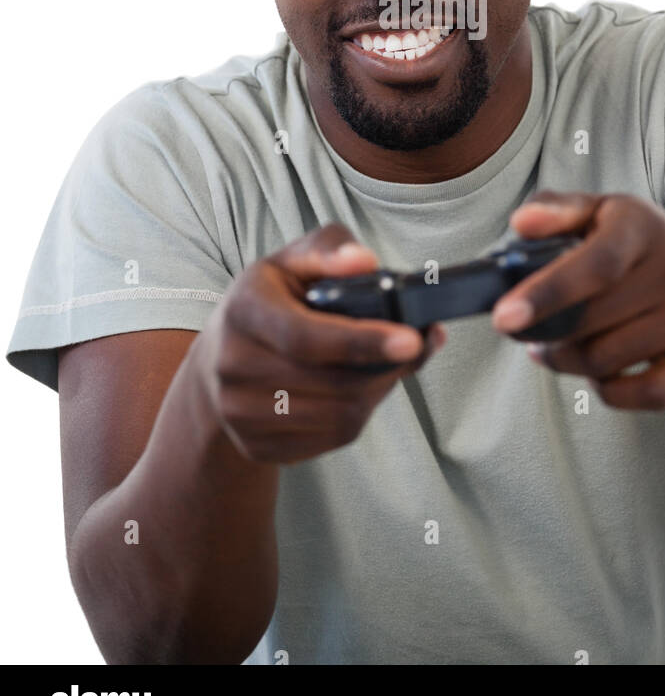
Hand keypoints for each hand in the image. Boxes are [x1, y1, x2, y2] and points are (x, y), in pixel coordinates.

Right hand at [195, 223, 445, 463]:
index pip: (306, 337)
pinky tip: (359, 390)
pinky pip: (331, 440)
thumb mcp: (293, 260)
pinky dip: (358, 415)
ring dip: (377, 392)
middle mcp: (232, 365)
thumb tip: (365, 262)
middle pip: (332, 384)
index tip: (412, 340)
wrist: (217, 358)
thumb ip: (330, 249)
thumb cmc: (270, 299)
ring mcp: (240, 413)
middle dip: (385, 369)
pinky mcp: (256, 445)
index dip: (362, 341)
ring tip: (385, 365)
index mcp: (244, 310)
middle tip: (415, 347)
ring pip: (339, 417)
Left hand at [491, 191, 664, 409]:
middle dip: (543, 332)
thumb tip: (520, 223)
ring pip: (604, 362)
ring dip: (565, 361)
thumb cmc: (634, 243)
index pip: (595, 266)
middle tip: (525, 328)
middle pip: (588, 324)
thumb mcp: (598, 213)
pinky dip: (606, 390)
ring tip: (556, 345)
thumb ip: (555, 210)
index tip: (502, 318)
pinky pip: (640, 396)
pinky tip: (597, 371)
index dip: (547, 293)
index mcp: (641, 227)